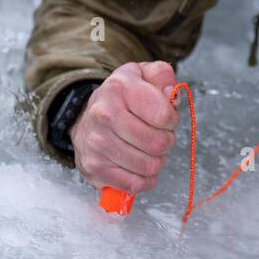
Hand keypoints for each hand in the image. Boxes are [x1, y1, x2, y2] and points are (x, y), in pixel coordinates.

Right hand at [70, 61, 177, 194]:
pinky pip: (134, 184)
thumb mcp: (142, 74)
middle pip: (159, 144)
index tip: (164, 118)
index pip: (164, 115)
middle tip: (156, 135)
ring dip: (155, 161)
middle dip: (165, 142)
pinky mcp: (94, 168)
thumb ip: (162, 75)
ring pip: (149, 166)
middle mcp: (104, 114)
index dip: (171, 120)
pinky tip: (138, 166)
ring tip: (146, 149)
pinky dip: (143, 179)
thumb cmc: (121, 98)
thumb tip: (171, 93)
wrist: (86, 118)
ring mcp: (97, 143)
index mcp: (119, 87)